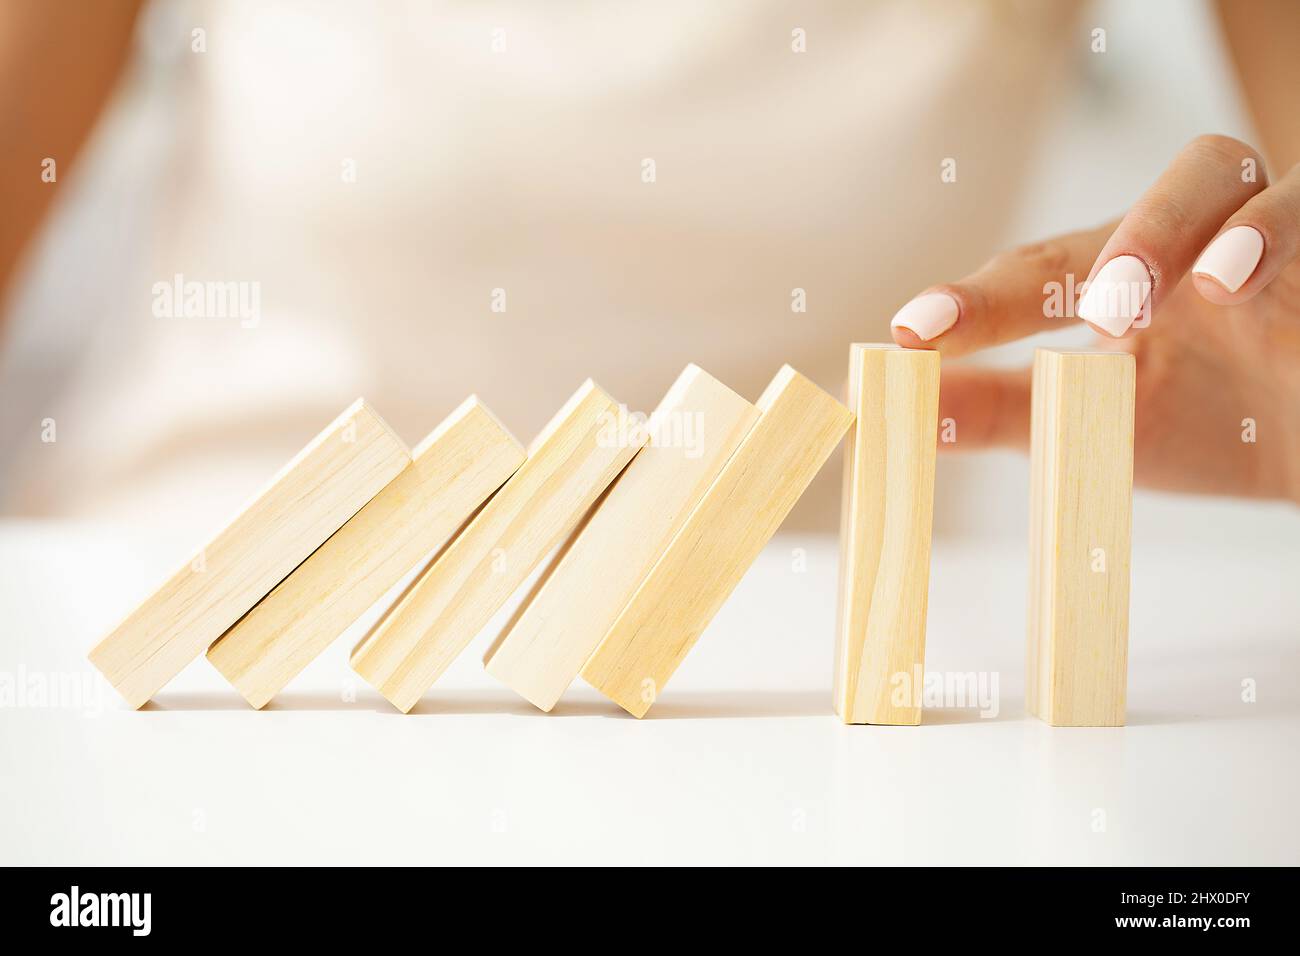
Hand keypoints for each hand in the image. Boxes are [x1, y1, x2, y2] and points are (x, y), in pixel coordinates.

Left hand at [889, 135, 1299, 503]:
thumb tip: (906, 412)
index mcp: (1130, 273)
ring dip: (1180, 230)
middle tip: (1085, 314)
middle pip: (1142, 198)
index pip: (1046, 270)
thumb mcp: (1102, 422)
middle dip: (1106, 245)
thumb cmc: (1223, 420)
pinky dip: (1275, 233)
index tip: (910, 334)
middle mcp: (1196, 235)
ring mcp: (1272, 235)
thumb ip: (1004, 410)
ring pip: (1231, 178)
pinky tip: (1237, 276)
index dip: (979, 299)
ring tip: (1150, 301)